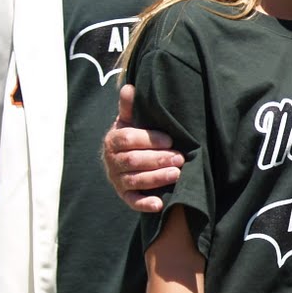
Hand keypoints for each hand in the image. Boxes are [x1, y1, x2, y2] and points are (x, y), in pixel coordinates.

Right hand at [103, 83, 182, 211]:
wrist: (125, 157)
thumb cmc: (134, 135)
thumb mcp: (131, 119)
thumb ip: (130, 107)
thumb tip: (130, 88)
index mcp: (113, 140)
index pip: (127, 139)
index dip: (148, 140)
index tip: (170, 140)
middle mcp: (112, 161)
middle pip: (132, 161)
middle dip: (157, 160)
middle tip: (180, 158)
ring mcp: (117, 180)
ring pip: (134, 181)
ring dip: (156, 178)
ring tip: (177, 174)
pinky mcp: (124, 195)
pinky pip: (132, 201)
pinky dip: (144, 204)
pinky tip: (159, 204)